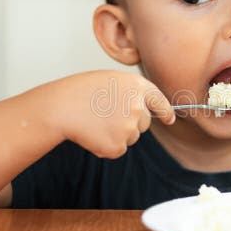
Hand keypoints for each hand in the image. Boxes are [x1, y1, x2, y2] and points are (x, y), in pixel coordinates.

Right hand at [48, 70, 174, 158]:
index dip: (165, 111)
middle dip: (129, 122)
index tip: (170, 118)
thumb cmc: (79, 92)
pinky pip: (118, 149)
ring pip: (130, 137)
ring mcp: (130, 127)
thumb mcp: (110, 81)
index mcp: (137, 86)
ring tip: (95, 121)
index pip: (159, 100)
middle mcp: (138, 106)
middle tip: (104, 114)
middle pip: (144, 123)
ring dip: (116, 134)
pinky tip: (92, 134)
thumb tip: (142, 111)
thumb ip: (130, 93)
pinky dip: (105, 146)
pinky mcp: (118, 145)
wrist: (61, 108)